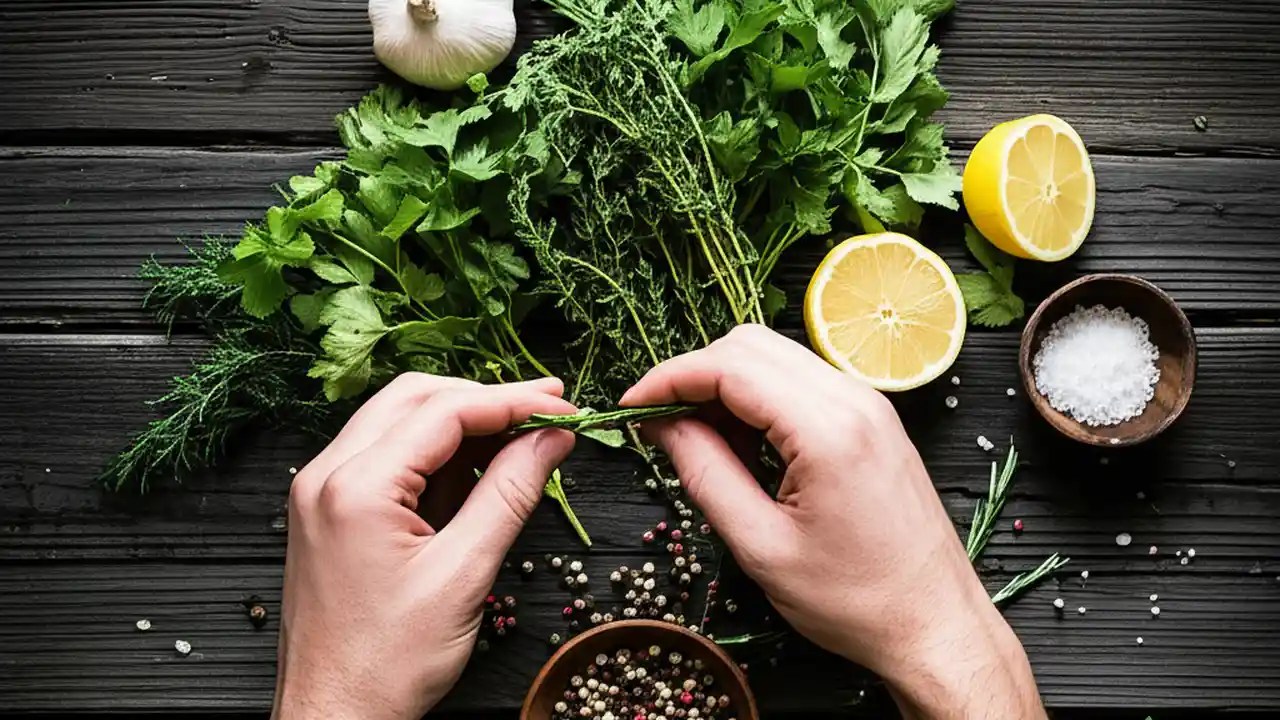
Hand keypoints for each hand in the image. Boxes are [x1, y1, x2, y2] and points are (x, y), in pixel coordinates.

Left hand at [272, 374, 575, 719]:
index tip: (564, 409)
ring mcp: (321, 492)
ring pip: (399, 421)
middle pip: (415, 398)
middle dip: (486, 399)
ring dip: (461, 422)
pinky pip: (386, 457)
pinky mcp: (329, 512)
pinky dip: (436, 454)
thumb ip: (510, 493)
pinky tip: (480, 468)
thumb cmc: (386, 665)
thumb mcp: (463, 574)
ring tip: (523, 437)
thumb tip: (551, 439)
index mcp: (353, 486)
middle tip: (549, 408)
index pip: (444, 411)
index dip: (513, 403)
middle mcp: (326, 475)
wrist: (332, 719)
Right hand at [621, 325, 1043, 719]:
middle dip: (693, 374)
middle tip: (658, 424)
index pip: (730, 366)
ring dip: (724, 384)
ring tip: (696, 440)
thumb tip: (662, 424)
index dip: (668, 378)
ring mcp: (869, 404)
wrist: (935, 623)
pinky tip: (740, 444)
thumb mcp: (761, 545)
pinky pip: (801, 380)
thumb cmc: (855, 601)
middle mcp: (854, 399)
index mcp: (829, 429)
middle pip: (750, 344)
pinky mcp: (872, 418)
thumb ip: (704, 473)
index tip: (630, 407)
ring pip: (775, 355)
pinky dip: (758, 396)